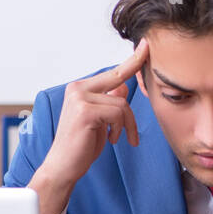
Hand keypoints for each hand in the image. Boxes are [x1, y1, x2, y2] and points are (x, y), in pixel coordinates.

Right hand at [41, 38, 149, 187]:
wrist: (63, 167)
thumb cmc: (81, 145)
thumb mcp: (99, 121)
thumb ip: (108, 101)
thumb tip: (122, 86)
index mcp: (80, 88)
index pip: (112, 72)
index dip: (131, 60)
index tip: (146, 46)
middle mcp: (77, 88)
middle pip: (119, 78)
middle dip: (137, 70)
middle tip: (149, 53)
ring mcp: (80, 98)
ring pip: (121, 103)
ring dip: (127, 124)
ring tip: (119, 138)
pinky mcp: (85, 111)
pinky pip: (118, 114)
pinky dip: (120, 129)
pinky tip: (111, 139)